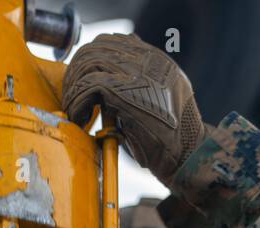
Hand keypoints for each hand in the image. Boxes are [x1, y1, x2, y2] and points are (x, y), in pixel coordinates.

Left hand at [62, 33, 205, 183]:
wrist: (187, 155)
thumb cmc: (169, 138)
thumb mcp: (158, 102)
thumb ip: (139, 85)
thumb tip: (107, 79)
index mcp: (156, 60)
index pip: (113, 42)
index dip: (89, 59)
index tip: (80, 82)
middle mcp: (148, 60)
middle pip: (96, 48)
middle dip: (76, 72)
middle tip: (72, 97)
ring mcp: (138, 73)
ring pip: (88, 64)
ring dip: (73, 89)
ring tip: (74, 111)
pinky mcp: (126, 92)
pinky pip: (88, 86)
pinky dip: (76, 103)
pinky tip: (79, 119)